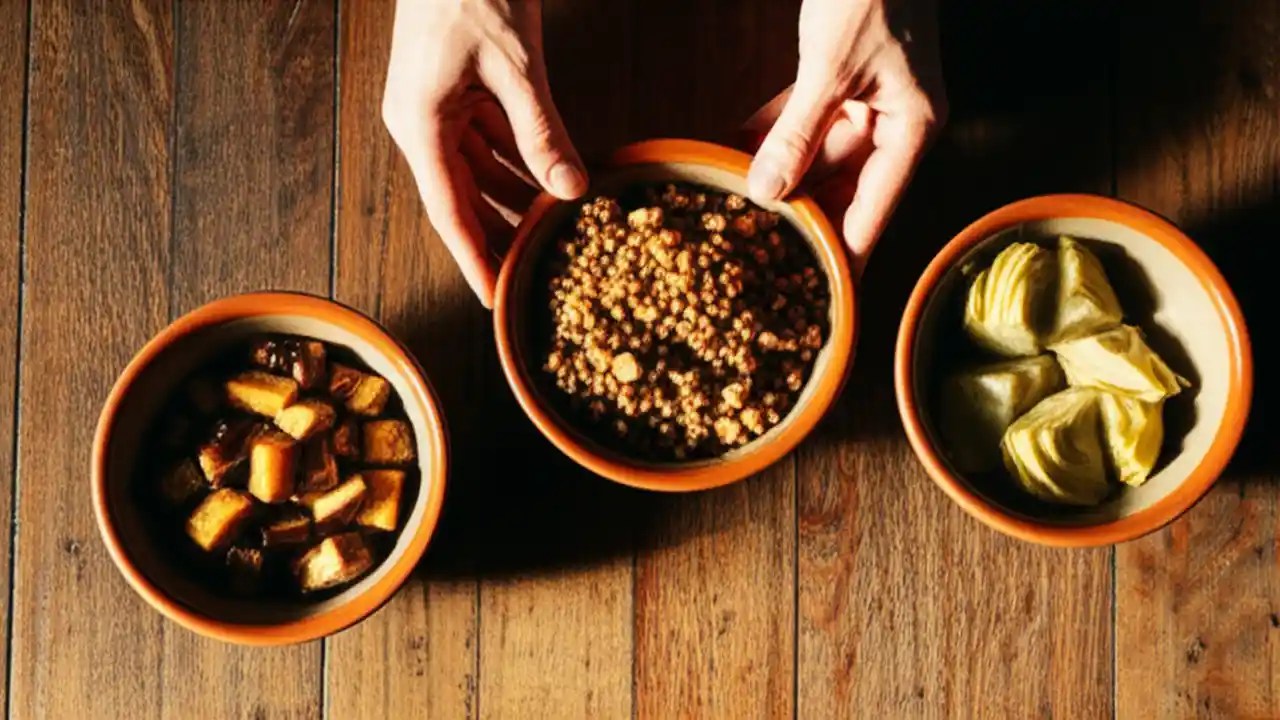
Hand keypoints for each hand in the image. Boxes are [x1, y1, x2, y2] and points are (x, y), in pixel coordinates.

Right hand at [382, 0, 587, 306]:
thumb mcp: (517, 65)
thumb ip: (542, 131)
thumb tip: (569, 189)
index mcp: (421, 124)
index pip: (449, 212)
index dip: (474, 260)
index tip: (493, 300)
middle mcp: (420, 124)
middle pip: (461, 199)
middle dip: (498, 237)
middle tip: (533, 275)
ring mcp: (434, 108)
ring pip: (475, 173)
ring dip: (512, 200)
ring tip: (549, 233)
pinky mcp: (452, 92)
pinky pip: (485, 142)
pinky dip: (515, 162)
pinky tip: (548, 180)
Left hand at [744, 0, 945, 276]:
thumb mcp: (829, 71)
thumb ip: (797, 133)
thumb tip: (766, 193)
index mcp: (912, 129)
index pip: (874, 211)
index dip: (844, 254)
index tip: (818, 293)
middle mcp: (895, 122)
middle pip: (843, 186)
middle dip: (799, 213)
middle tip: (758, 254)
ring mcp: (870, 98)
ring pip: (819, 152)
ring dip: (779, 173)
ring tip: (736, 208)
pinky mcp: (844, 75)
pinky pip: (806, 116)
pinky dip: (775, 131)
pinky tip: (736, 151)